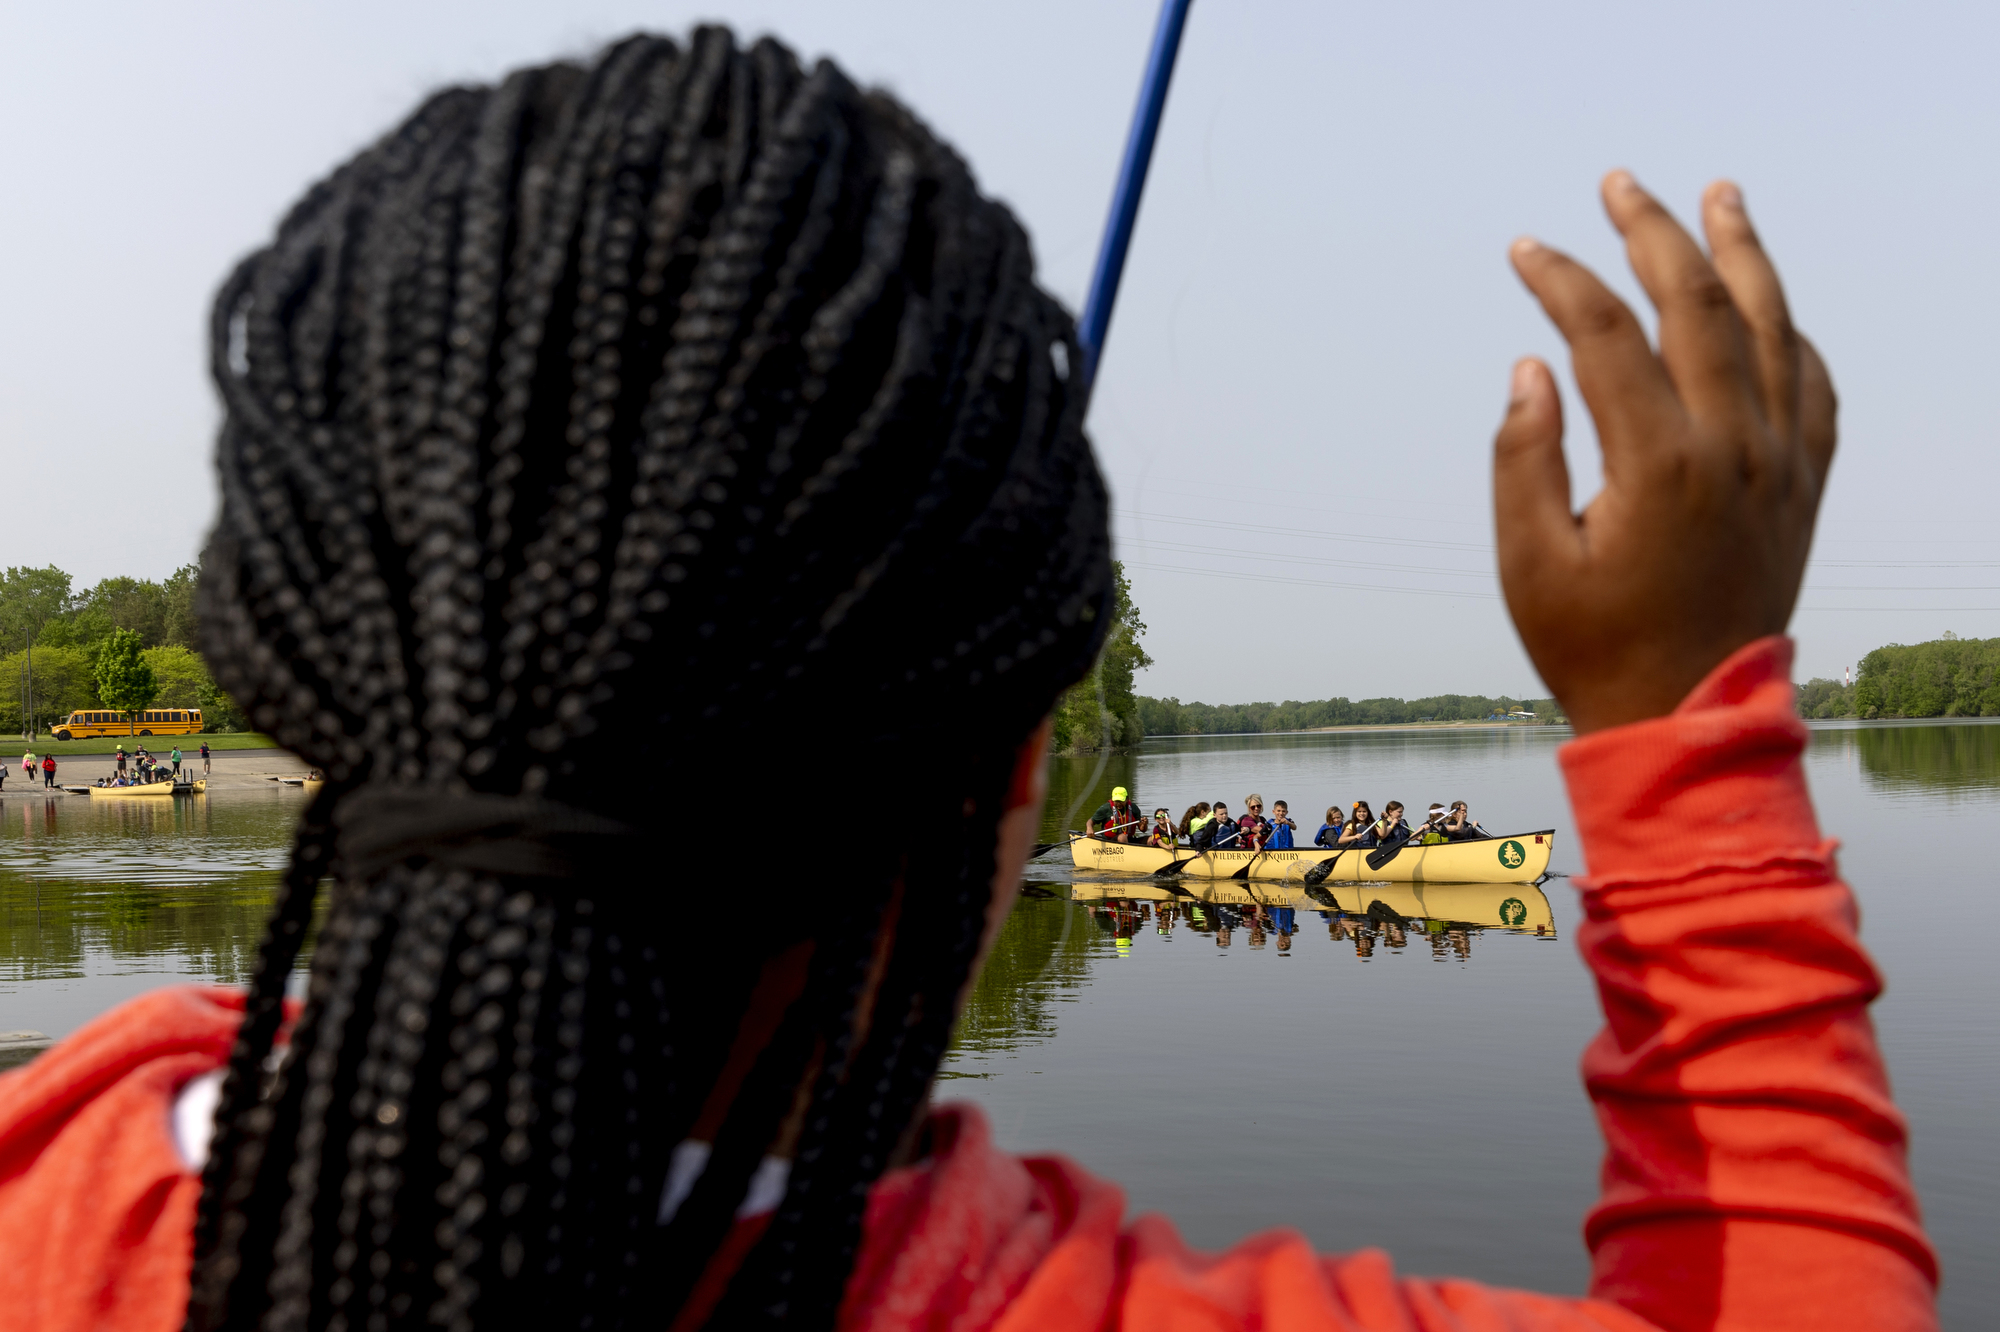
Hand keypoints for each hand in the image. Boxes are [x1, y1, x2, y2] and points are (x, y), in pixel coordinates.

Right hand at [1494, 172, 1834, 734]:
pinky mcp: (1803, 486)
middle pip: (1697, 304)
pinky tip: (1768, 306)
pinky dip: (1789, 333)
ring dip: (1741, 253)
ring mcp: (1779, 464)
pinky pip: (1812, 386)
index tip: (1527, 250)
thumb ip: (1523, 458)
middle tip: (1619, 184)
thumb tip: (1530, 370)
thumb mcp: (1528, 563)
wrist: (1687, 718)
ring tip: (1718, 196)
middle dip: (1653, 232)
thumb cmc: (1594, 646)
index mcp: (1658, 463)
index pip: (1604, 335)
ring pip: (1770, 327)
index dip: (1561, 281)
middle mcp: (1732, 448)